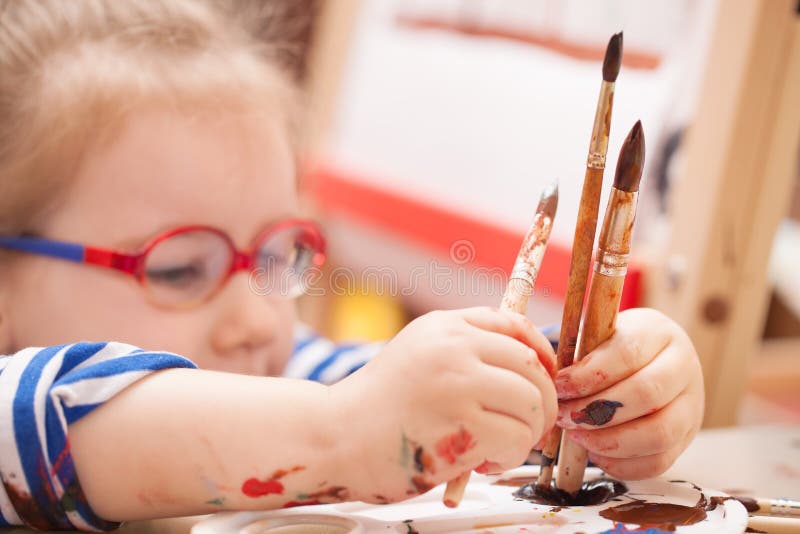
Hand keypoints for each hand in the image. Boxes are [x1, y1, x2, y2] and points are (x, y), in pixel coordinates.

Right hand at [329, 307, 556, 502]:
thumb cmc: (377, 406)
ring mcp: (459, 383)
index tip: (544, 378)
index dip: (541, 353)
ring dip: (526, 434)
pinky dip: (508, 456)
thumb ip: (462, 350)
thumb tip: (526, 365)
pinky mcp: (464, 424)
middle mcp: (454, 346)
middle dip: (543, 402)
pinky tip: (484, 462)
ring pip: (532, 404)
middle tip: (532, 426)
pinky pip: (516, 438)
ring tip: (499, 447)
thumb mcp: (417, 355)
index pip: (515, 325)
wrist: (333, 437)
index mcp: (444, 326)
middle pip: (532, 367)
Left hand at [555, 308, 703, 479]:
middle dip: (596, 410)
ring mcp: (691, 406)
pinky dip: (622, 463)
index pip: (627, 353)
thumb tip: (547, 379)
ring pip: (658, 433)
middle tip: (563, 416)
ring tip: (576, 435)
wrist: (655, 360)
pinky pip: (659, 461)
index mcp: (659, 333)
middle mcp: (683, 367)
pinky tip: (595, 452)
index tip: (558, 387)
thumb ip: (579, 351)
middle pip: (646, 394)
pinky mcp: (686, 439)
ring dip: (609, 440)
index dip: (588, 375)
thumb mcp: (600, 335)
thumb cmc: (614, 348)